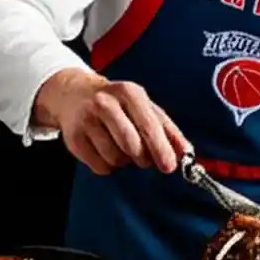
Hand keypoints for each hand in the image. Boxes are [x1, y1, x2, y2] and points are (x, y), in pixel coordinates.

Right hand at [34, 68, 190, 174]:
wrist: (74, 93)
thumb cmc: (118, 103)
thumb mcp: (145, 107)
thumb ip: (168, 129)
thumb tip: (187, 153)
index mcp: (129, 93)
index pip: (148, 125)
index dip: (161, 149)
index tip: (169, 166)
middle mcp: (105, 103)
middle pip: (131, 144)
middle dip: (143, 158)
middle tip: (144, 157)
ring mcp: (86, 119)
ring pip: (115, 157)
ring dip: (125, 161)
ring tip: (122, 148)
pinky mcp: (73, 138)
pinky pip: (99, 166)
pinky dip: (108, 166)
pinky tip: (106, 151)